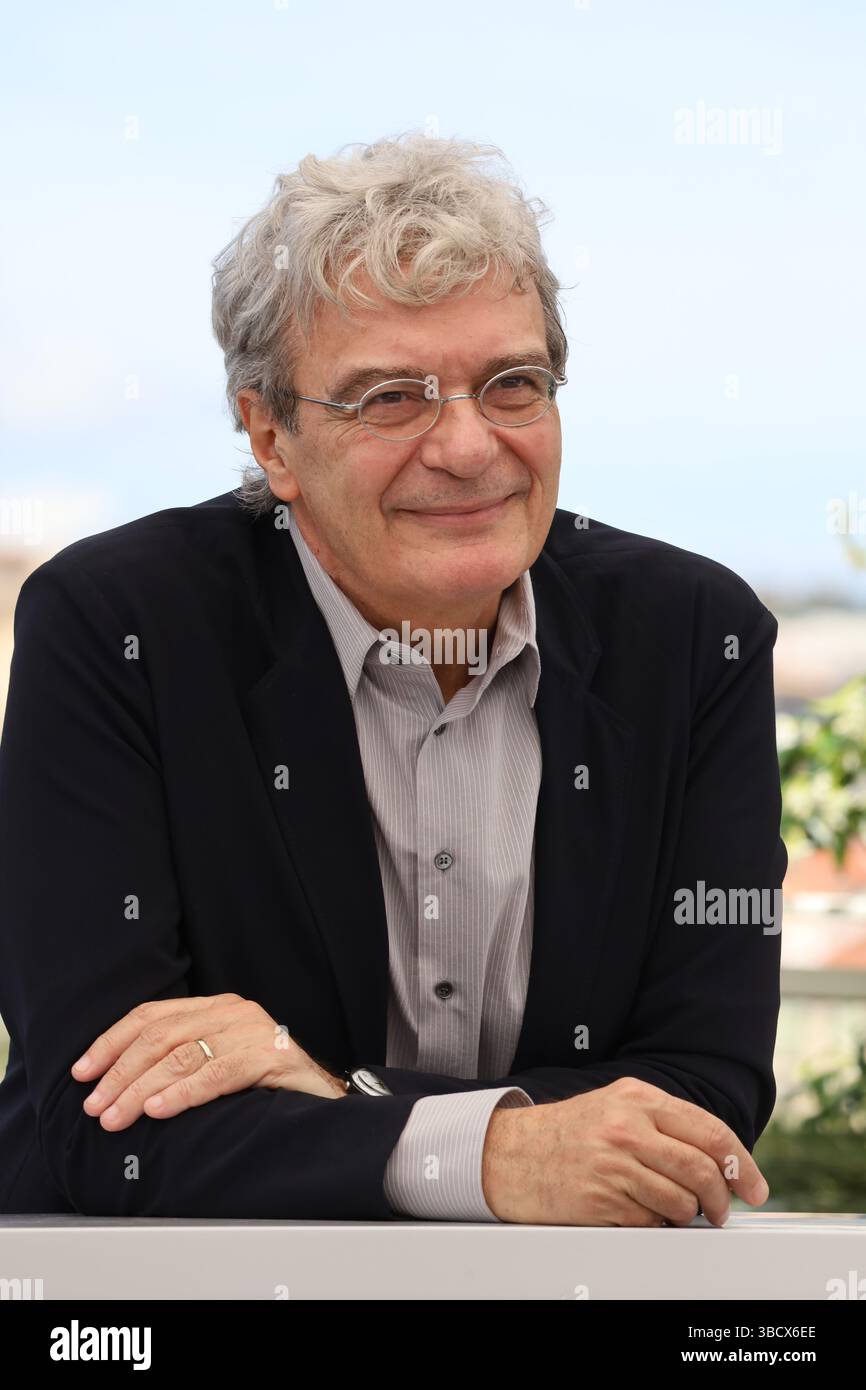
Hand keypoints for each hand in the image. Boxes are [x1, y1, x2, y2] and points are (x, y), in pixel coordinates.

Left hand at [70, 994, 347, 1129]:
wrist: (326, 1103)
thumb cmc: (264, 1089)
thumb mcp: (216, 1066)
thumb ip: (180, 1063)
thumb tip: (118, 1088)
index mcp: (215, 1008)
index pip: (152, 1015)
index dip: (111, 1042)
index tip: (82, 1073)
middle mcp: (232, 1012)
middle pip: (161, 1034)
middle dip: (120, 1072)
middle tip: (95, 1106)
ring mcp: (253, 1031)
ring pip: (183, 1054)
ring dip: (141, 1088)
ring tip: (117, 1116)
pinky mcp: (272, 1056)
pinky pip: (218, 1073)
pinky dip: (183, 1093)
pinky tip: (159, 1109)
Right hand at [481, 1076, 769, 1226]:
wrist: (508, 1153)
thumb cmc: (566, 1133)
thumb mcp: (615, 1107)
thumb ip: (663, 1124)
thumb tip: (718, 1159)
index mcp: (638, 1098)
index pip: (709, 1131)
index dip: (742, 1163)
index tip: (756, 1187)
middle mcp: (628, 1127)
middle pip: (702, 1170)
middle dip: (721, 1199)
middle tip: (720, 1211)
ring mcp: (614, 1164)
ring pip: (681, 1202)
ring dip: (687, 1216)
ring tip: (676, 1213)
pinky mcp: (602, 1200)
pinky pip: (651, 1223)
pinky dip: (655, 1226)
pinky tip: (640, 1215)